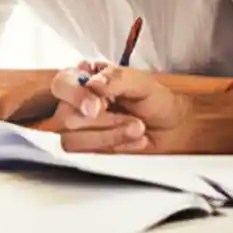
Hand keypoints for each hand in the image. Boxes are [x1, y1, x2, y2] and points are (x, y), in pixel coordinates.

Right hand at [50, 62, 190, 152]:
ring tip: (137, 129)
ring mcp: (79, 127)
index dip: (75, 97)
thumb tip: (93, 83)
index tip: (97, 106)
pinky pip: (88, 154)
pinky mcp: (88, 148)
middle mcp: (75, 102)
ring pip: (73, 140)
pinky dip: (116, 147)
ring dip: (110, 137)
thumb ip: (117, 78)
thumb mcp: (142, 82)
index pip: (61, 85)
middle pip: (66, 118)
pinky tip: (134, 140)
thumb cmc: (155, 100)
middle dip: (105, 122)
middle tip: (134, 120)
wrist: (171, 126)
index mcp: (84, 79)